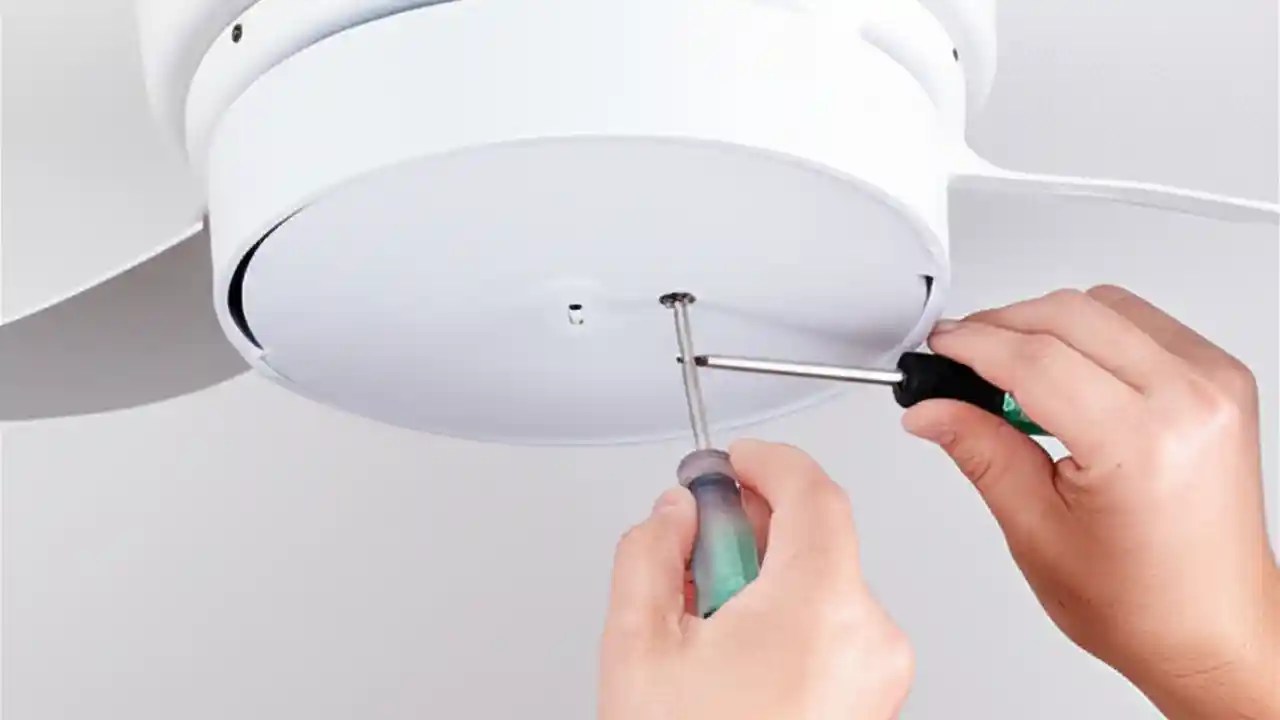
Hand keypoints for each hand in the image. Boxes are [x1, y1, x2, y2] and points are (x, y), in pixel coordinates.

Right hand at [599, 440, 913, 719]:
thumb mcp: (637, 647)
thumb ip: (650, 554)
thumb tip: (673, 516)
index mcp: (817, 606)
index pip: (812, 491)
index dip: (765, 461)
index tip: (733, 460)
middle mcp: (868, 635)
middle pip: (818, 538)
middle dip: (753, 528)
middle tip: (696, 543)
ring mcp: (881, 672)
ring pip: (824, 583)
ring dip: (767, 577)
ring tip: (708, 627)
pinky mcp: (876, 699)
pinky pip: (836, 625)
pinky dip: (788, 616)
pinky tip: (737, 654)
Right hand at [904, 286, 1278, 718]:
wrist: (1216, 628)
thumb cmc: (1145, 603)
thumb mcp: (1037, 532)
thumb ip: (980, 452)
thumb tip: (931, 408)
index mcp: (1143, 444)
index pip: (1034, 359)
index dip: (971, 346)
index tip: (937, 350)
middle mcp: (1191, 401)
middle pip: (1068, 314)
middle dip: (1001, 327)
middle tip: (961, 359)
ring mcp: (1215, 383)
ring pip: (1104, 304)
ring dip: (1047, 324)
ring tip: (1014, 375)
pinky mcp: (1223, 378)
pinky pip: (1141, 321)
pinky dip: (1093, 332)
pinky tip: (1069, 375)